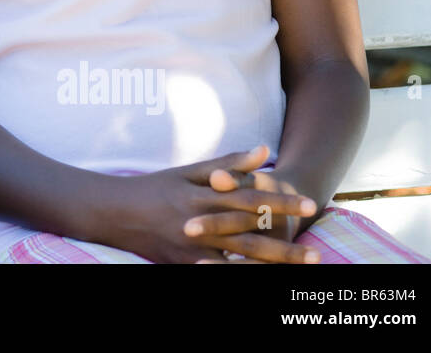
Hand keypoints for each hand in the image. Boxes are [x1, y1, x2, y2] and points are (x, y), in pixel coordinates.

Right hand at [104, 145, 318, 262]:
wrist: (113, 212)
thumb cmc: (154, 188)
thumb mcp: (187, 172)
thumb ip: (227, 164)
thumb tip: (263, 150)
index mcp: (202, 197)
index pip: (249, 200)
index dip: (279, 203)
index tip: (309, 205)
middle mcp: (199, 224)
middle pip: (249, 238)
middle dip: (284, 247)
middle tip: (317, 254)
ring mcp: (191, 250)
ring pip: (237, 261)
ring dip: (269, 267)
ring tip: (296, 272)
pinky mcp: (184, 265)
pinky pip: (217, 274)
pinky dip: (239, 276)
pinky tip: (261, 279)